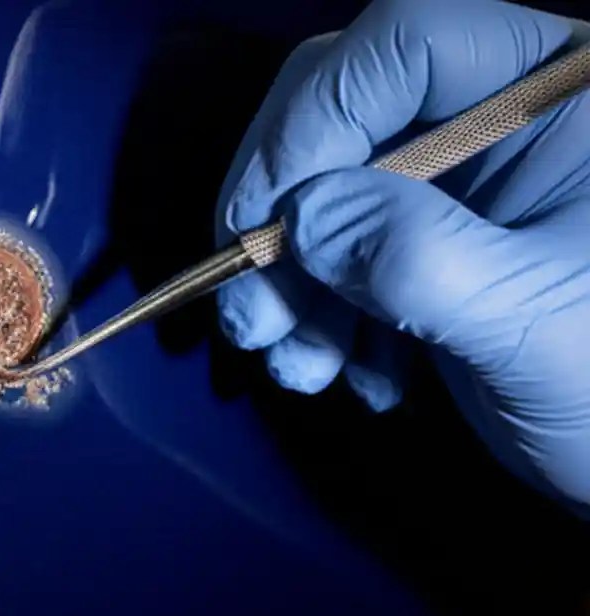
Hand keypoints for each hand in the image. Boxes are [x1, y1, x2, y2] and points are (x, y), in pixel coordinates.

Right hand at [214, 0, 589, 505]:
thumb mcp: (531, 324)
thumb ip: (417, 260)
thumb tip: (298, 218)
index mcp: (560, 96)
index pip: (413, 43)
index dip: (321, 114)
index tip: (263, 220)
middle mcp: (505, 118)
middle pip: (348, 109)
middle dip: (284, 216)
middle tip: (251, 315)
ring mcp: (465, 183)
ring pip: (326, 185)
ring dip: (292, 284)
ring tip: (302, 369)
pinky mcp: (434, 244)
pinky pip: (339, 248)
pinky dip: (323, 315)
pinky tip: (355, 377)